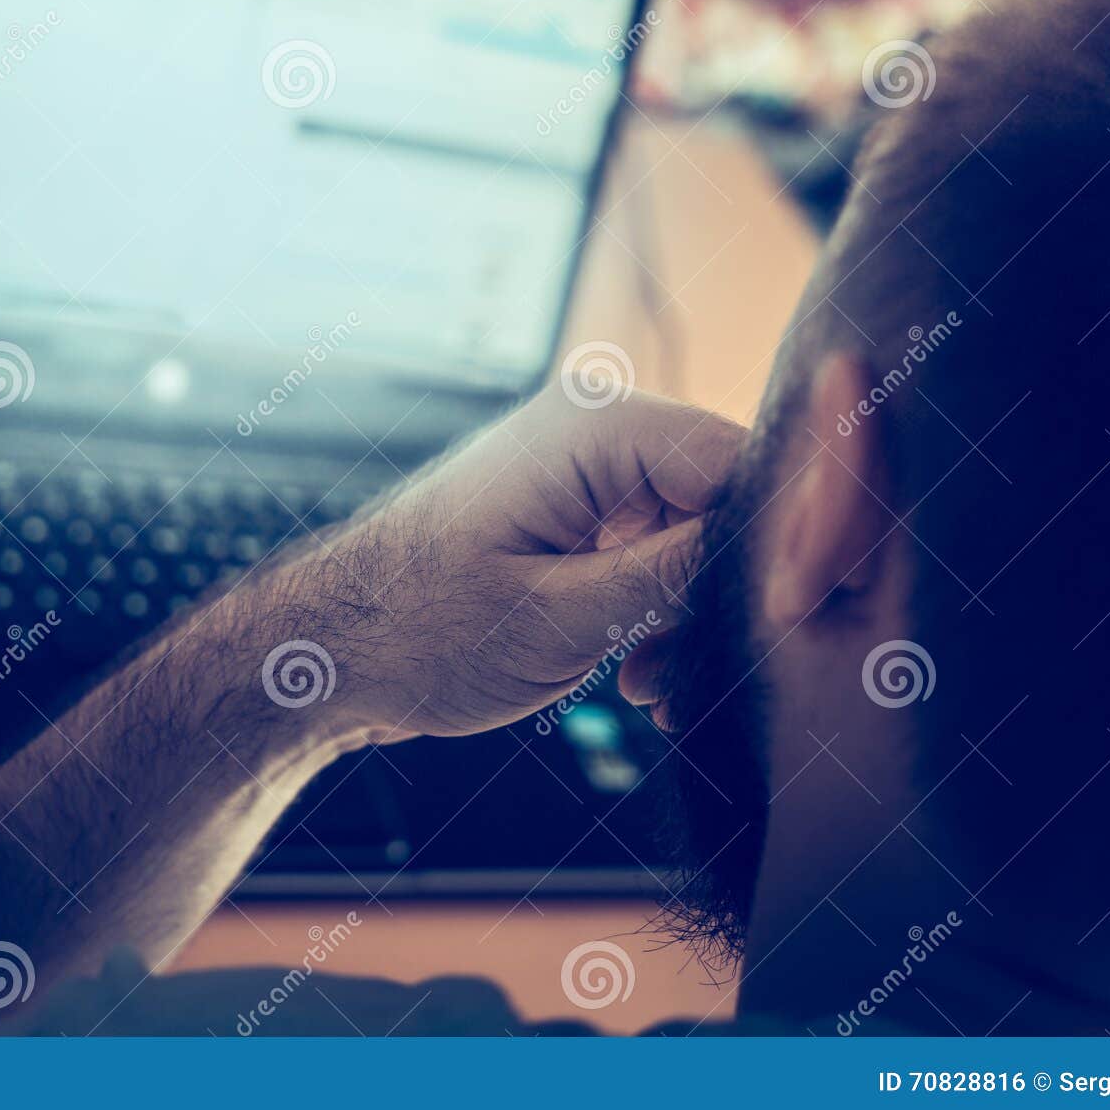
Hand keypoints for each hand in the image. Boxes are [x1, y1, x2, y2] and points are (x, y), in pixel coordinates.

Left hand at [266, 382, 745, 741]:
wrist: (334, 649)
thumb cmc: (419, 631)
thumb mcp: (561, 616)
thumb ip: (674, 575)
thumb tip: (775, 553)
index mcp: (593, 425)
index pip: (741, 464)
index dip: (766, 549)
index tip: (761, 632)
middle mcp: (595, 426)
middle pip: (722, 499)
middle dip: (719, 594)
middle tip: (684, 676)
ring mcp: (586, 467)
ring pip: (695, 534)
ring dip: (686, 616)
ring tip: (648, 684)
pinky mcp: (578, 508)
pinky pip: (654, 548)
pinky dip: (656, 610)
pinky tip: (636, 669)